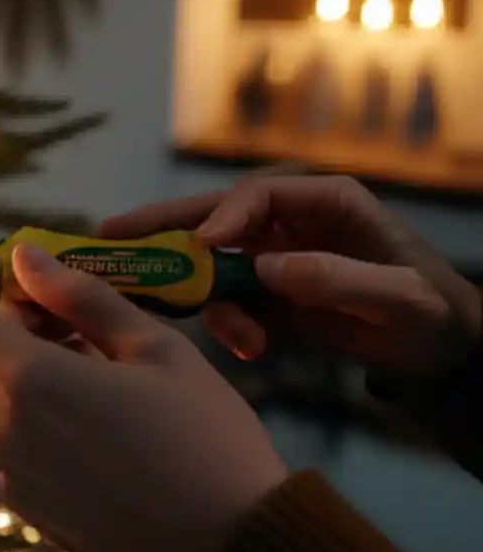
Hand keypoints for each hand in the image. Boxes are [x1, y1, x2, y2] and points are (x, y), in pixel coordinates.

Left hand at [0, 244, 287, 551]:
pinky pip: (30, 464)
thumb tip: (26, 256)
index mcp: (32, 380)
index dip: (21, 314)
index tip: (70, 319)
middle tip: (117, 364)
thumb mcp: (154, 347)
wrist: (234, 546)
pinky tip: (117, 461)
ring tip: (127, 416)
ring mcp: (18, 480)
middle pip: (5, 372)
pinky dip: (59, 451)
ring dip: (56, 404)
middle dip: (47, 356)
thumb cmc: (203, 434)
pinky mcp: (35, 519)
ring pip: (21, 418)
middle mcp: (8, 432)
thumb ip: (82, 296)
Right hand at [99, 175, 480, 374]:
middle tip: (109, 238)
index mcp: (320, 201)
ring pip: (209, 266)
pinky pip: (225, 307)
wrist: (442, 353)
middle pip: (211, 218)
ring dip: (205, 300)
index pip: (255, 197)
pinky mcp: (265, 301)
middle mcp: (285, 224)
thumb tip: (269, 268)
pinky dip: (226, 328)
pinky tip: (249, 349)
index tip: (200, 247)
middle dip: (162, 230)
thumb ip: (339, 279)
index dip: (221, 217)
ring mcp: (270, 261)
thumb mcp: (399, 297)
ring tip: (240, 338)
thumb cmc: (432, 312)